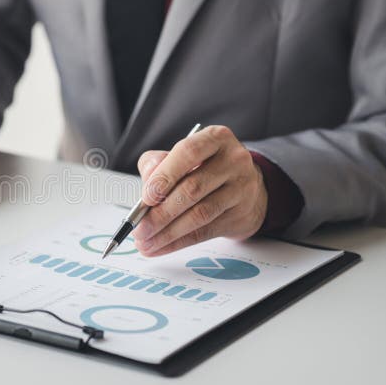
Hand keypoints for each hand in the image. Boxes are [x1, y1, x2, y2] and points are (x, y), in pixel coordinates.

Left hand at [132, 125, 267, 256]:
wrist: (245, 186)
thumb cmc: (204, 168)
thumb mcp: (181, 157)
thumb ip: (157, 164)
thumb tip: (146, 187)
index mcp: (215, 138)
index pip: (187, 153)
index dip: (164, 176)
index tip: (146, 197)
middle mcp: (233, 160)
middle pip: (192, 189)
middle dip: (161, 213)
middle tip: (140, 228)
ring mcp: (241, 188)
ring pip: (200, 214)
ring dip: (168, 233)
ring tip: (146, 242)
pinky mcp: (241, 214)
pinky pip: (205, 232)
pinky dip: (179, 242)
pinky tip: (162, 246)